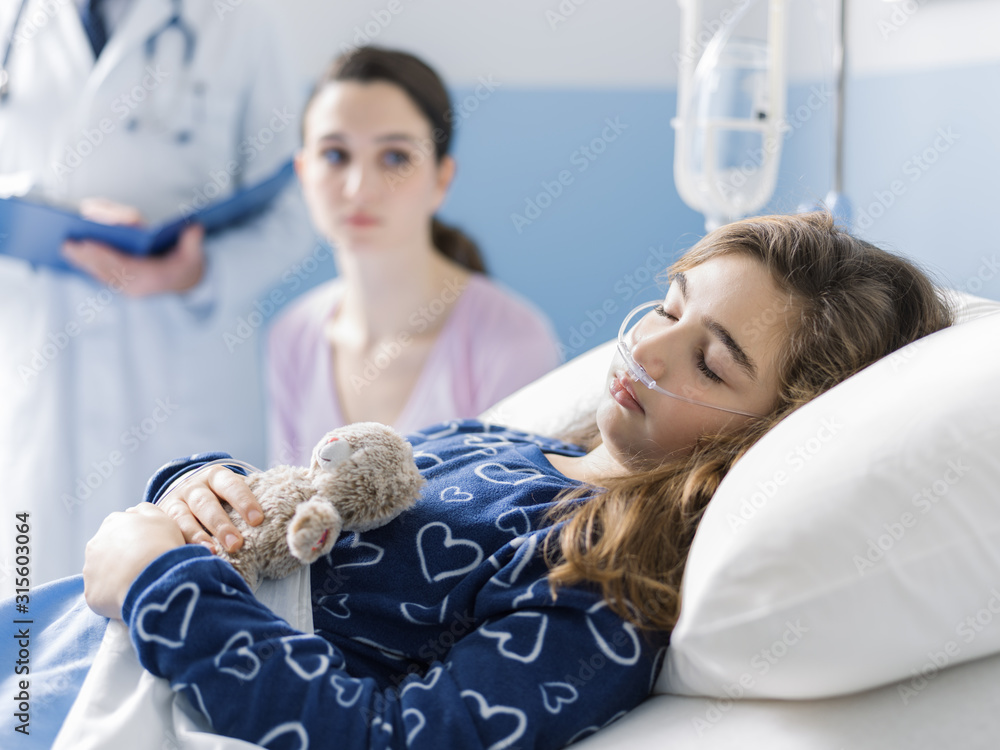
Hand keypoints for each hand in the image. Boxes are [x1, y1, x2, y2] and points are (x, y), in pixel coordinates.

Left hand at [61, 197, 204, 295]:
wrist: (190, 283)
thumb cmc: (189, 263)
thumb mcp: (195, 252)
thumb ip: (193, 241)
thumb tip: (194, 228)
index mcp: (155, 277)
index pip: (125, 266)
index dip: (105, 254)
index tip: (87, 243)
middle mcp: (140, 286)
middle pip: (108, 270)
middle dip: (87, 257)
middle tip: (68, 244)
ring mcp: (130, 289)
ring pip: (102, 275)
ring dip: (83, 262)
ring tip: (66, 248)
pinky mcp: (123, 288)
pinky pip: (103, 277)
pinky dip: (89, 266)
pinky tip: (76, 256)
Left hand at [83, 504, 184, 619]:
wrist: (153, 578)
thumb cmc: (160, 545)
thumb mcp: (162, 518)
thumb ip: (146, 510)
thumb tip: (132, 511)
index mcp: (112, 523)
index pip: (120, 528)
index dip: (136, 539)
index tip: (149, 548)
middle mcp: (95, 543)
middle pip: (109, 550)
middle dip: (122, 557)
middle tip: (144, 566)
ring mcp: (90, 569)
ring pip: (103, 573)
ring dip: (117, 576)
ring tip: (138, 582)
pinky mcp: (91, 593)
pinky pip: (103, 594)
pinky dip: (115, 595)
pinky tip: (131, 594)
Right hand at [158, 466, 263, 553]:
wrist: (183, 492)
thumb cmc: (221, 498)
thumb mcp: (232, 491)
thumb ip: (252, 501)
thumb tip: (290, 516)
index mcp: (217, 476)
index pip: (231, 485)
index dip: (244, 501)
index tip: (257, 519)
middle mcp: (194, 487)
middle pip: (206, 504)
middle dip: (221, 524)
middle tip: (237, 544)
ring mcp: (175, 502)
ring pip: (184, 518)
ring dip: (199, 536)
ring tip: (213, 553)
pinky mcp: (162, 519)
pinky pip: (170, 532)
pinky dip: (180, 543)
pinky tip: (190, 556)